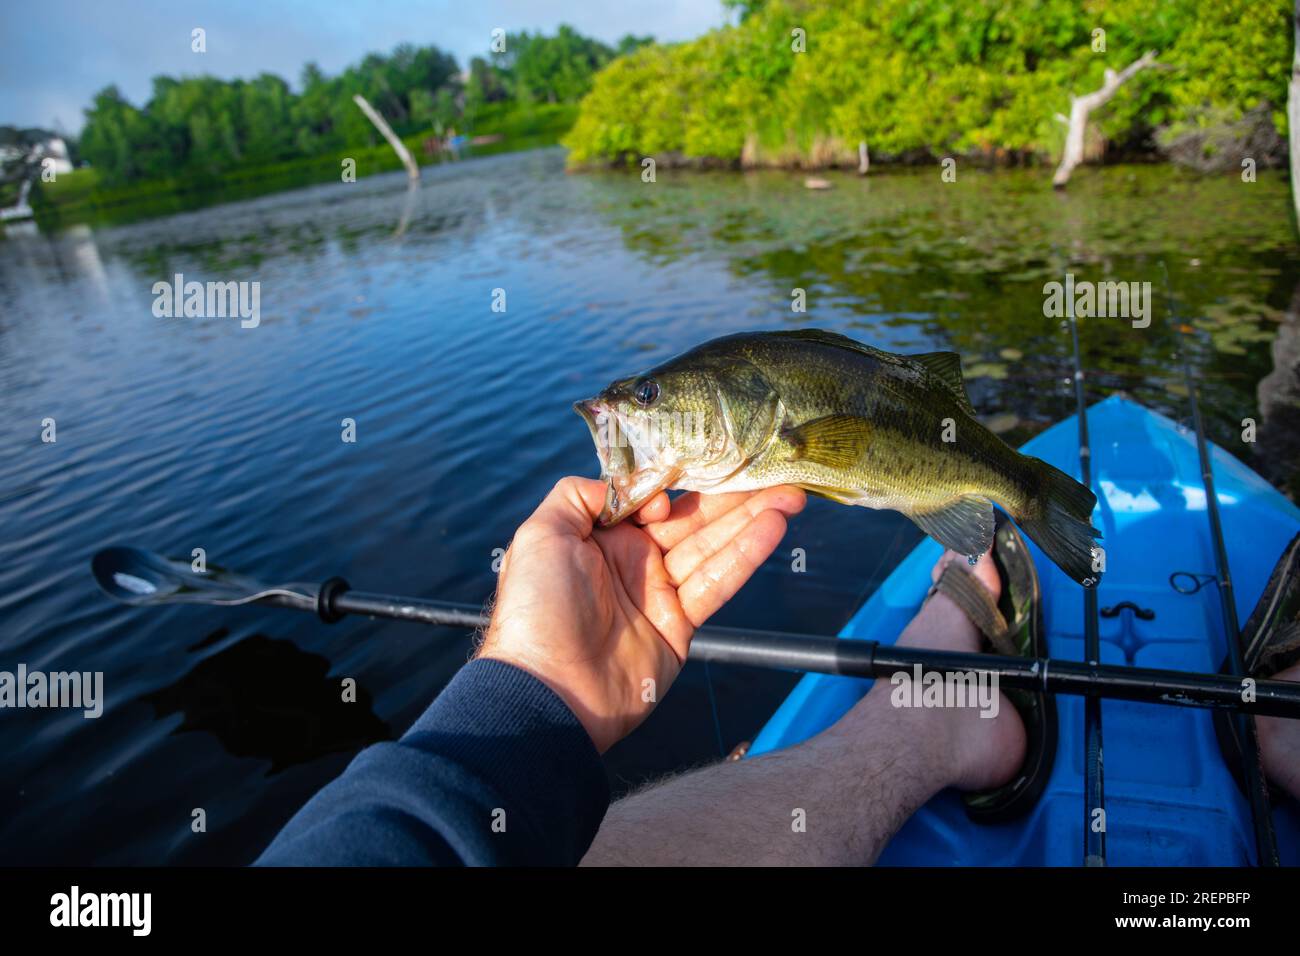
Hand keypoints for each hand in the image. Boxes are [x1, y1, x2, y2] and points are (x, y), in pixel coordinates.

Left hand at [478, 477, 805, 751]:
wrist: (549, 689)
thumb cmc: (537, 609)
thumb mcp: (541, 535)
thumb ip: (580, 496)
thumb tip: (627, 484)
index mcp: (600, 535)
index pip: (651, 498)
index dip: (671, 486)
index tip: (680, 484)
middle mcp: (632, 559)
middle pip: (690, 519)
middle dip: (731, 495)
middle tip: (772, 471)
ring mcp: (658, 592)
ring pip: (711, 546)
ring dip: (750, 519)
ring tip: (789, 494)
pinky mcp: (681, 625)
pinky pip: (717, 582)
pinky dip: (746, 555)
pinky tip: (773, 527)